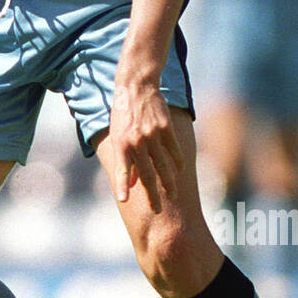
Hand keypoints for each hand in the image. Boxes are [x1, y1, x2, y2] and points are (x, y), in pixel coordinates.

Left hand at [109, 77, 183, 213]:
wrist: (136, 87)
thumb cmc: (123, 115)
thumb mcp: (117, 135)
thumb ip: (125, 159)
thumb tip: (131, 183)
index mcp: (121, 144)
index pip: (122, 169)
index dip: (122, 185)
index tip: (123, 200)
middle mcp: (136, 141)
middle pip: (146, 174)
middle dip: (152, 194)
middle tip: (156, 210)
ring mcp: (152, 135)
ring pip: (163, 166)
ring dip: (168, 183)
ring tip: (172, 195)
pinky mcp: (166, 128)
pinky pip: (174, 151)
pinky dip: (177, 163)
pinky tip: (179, 171)